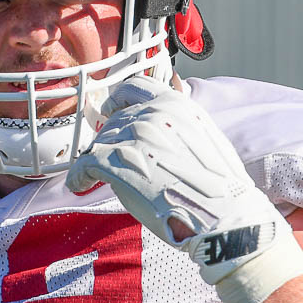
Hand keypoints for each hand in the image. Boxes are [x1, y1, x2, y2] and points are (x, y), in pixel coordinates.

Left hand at [66, 76, 302, 302]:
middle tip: (112, 159)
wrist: (223, 215)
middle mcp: (151, 114)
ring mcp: (132, 137)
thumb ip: (178, 124)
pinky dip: (79, 175)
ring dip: (98, 159)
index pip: (135, 87)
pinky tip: (80, 184)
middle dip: (111, 139)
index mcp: (175, 104)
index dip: (119, 99)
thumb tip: (158, 126)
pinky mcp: (115, 162)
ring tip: (97, 176)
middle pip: (116, 120)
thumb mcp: (206, 137)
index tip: (110, 108)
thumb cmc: (220, 186)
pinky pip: (85, 164)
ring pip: (100, 142)